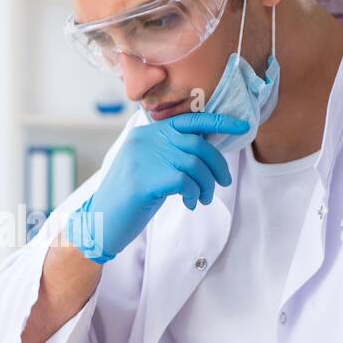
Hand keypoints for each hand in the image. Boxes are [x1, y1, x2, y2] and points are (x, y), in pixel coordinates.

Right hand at [66, 111, 248, 263]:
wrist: (101, 222)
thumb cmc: (129, 198)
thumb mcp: (149, 167)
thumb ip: (171, 153)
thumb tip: (207, 149)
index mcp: (146, 133)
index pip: (188, 120)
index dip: (219, 121)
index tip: (242, 126)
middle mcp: (144, 140)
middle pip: (197, 144)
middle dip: (217, 165)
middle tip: (222, 183)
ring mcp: (142, 159)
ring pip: (194, 164)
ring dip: (206, 184)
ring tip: (203, 199)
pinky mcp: (144, 180)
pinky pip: (184, 181)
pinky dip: (194, 194)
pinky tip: (190, 204)